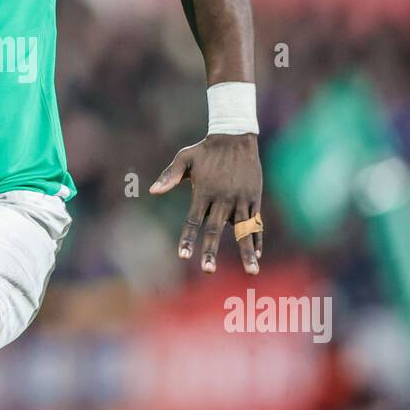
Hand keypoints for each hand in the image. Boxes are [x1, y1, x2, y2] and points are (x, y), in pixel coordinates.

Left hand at [149, 133, 262, 274]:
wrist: (235, 136)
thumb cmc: (206, 150)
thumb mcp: (184, 158)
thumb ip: (169, 176)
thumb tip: (152, 191)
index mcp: (204, 192)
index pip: (193, 220)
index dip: (187, 238)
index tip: (183, 256)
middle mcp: (222, 199)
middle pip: (215, 230)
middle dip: (210, 251)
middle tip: (208, 271)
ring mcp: (240, 200)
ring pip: (243, 231)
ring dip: (247, 252)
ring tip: (252, 272)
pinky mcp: (254, 198)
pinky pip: (256, 222)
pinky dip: (256, 238)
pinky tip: (258, 254)